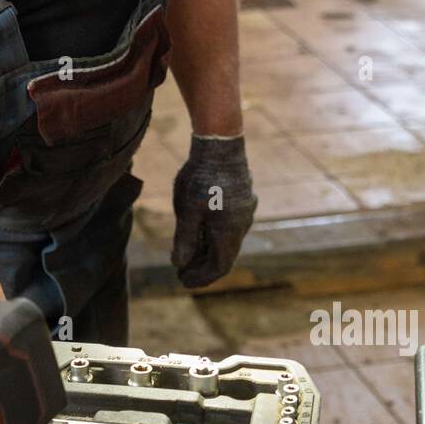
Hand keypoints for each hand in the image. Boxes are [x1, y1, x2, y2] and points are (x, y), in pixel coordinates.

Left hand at [171, 135, 257, 289]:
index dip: (201, 278)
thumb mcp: (187, 211)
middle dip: (202, 266)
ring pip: (227, 241)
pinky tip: (198, 233)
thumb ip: (185, 239)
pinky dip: (213, 236)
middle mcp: (242, 224)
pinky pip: (229, 227)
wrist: (220, 143)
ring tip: (186, 254)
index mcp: (230, 231)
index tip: (182, 280)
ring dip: (207, 251)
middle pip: (224, 256)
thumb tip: (180, 263)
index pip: (219, 267)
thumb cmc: (201, 177)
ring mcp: (244, 212)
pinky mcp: (242, 201)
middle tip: (180, 270)